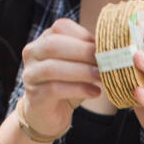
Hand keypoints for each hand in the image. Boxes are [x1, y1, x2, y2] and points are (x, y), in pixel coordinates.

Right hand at [20, 18, 101, 137]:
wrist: (50, 116)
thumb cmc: (67, 86)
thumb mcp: (79, 65)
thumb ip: (88, 53)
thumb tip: (113, 46)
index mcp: (43, 40)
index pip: (61, 27)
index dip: (84, 35)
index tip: (104, 47)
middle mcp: (32, 54)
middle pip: (54, 45)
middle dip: (83, 52)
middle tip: (106, 60)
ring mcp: (30, 75)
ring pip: (53, 68)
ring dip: (83, 71)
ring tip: (102, 77)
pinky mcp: (34, 96)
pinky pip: (55, 88)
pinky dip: (79, 89)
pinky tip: (95, 92)